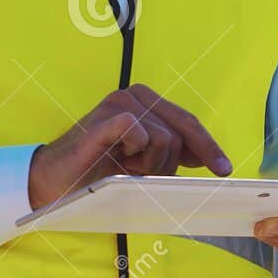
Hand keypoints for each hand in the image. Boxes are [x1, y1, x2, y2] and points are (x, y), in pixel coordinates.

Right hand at [27, 83, 231, 209]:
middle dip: (174, 162)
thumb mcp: (142, 163)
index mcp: (146, 103)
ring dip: (149, 165)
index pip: (188, 122)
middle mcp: (135, 96)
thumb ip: (170, 153)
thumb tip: (206, 158)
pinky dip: (135, 153)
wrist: (53, 182)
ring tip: (123, 167)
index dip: (208, 146)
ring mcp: (120, 102)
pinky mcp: (107, 117)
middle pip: (182, 130)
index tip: (224, 169)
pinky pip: (142, 134)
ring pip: (165, 139)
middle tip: (154, 178)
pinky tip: (118, 159)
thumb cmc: (97, 172)